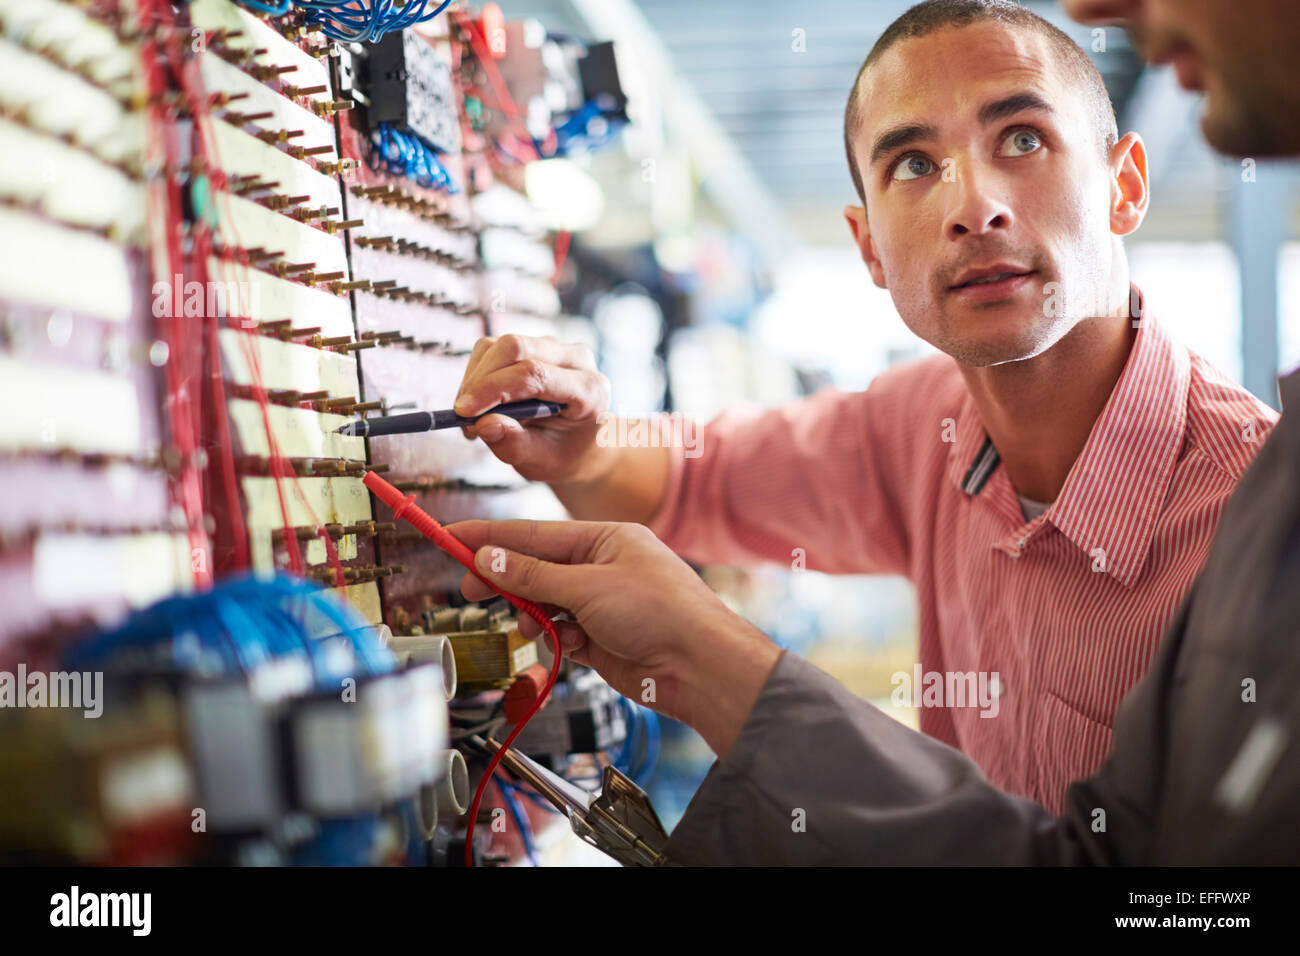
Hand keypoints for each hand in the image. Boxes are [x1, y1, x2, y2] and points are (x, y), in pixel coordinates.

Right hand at [446, 518, 782, 757]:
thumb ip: (534, 576)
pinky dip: (555, 638)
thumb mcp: (589, 586)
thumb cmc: (664, 613)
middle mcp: (603, 567)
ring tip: (529, 625)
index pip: (535, 534)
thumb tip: (490, 558)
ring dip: (531, 615)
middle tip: (471, 586)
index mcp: (606, 538)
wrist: (700, 667)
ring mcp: (603, 604)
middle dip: (505, 578)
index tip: (453, 537)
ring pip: (545, 604)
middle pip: (537, 567)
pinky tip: (563, 645)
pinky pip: (561, 633)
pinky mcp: (602, 638)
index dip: (491, 536)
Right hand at [454, 334, 609, 483]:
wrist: (578, 443)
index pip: (536, 374)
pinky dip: (477, 375)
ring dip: (475, 379)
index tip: (464, 412)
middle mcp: (576, 359)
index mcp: (589, 389)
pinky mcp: (534, 344)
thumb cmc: (562, 453)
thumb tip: (483, 424)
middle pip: (516, 347)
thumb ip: (515, 445)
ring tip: (473, 417)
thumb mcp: (542, 461)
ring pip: (499, 345)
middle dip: (479, 379)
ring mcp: (556, 347)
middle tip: (462, 414)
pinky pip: (494, 348)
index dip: (494, 389)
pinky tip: (480, 404)